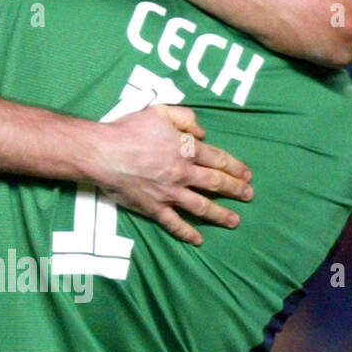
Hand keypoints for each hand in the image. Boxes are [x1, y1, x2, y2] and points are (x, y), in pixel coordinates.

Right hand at [91, 104, 252, 245]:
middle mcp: (182, 172)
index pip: (218, 159)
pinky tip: (198, 240)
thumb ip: (185, 118)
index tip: (247, 175)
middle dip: (235, 190)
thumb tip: (203, 132)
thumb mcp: (160, 111)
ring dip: (220, 214)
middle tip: (249, 196)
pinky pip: (174, 223)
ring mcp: (169, 193)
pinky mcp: (154, 207)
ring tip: (234, 221)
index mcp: (185, 148)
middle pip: (215, 183)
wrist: (103, 153)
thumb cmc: (129, 129)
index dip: (235, 167)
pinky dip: (187, 232)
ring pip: (201, 206)